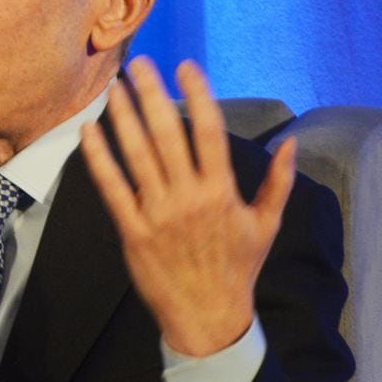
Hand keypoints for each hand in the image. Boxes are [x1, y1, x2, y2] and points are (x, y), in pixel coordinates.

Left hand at [79, 56, 296, 355]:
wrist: (208, 317)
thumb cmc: (237, 269)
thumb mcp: (266, 225)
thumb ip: (278, 182)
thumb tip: (292, 142)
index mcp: (222, 191)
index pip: (208, 130)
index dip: (197, 94)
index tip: (185, 67)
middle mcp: (189, 197)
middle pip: (167, 134)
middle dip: (152, 94)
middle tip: (139, 64)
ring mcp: (158, 213)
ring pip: (137, 155)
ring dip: (123, 117)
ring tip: (113, 87)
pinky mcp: (133, 231)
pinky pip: (112, 188)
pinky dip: (98, 158)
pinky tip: (89, 131)